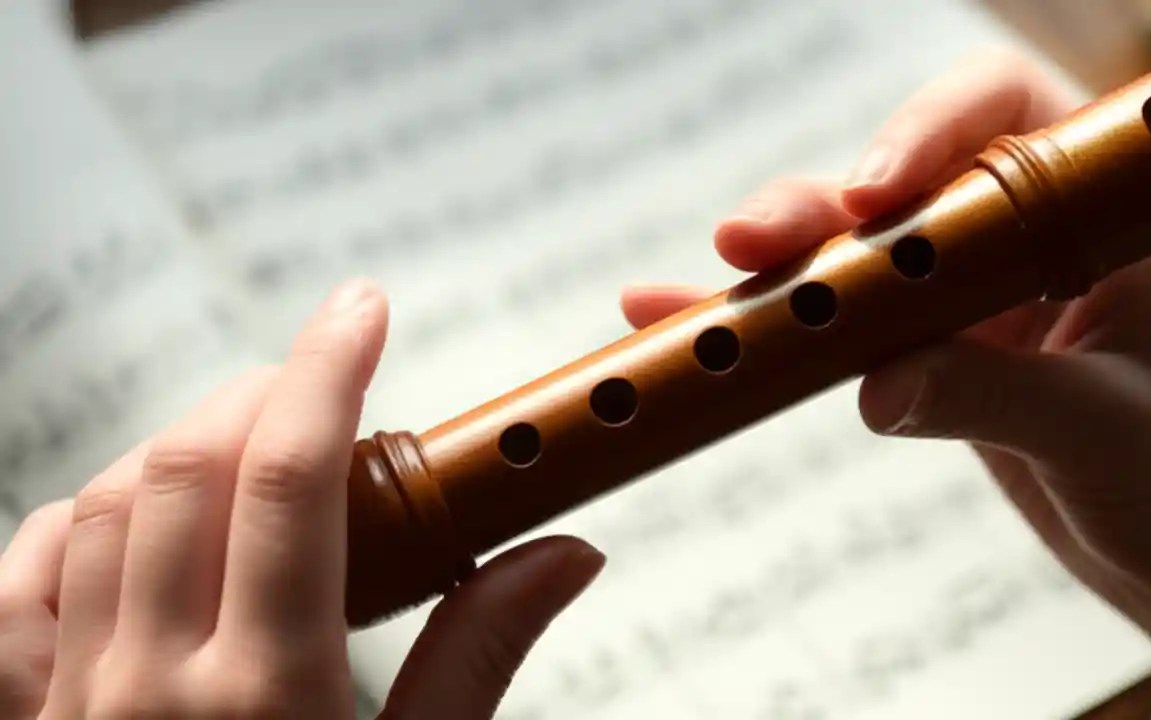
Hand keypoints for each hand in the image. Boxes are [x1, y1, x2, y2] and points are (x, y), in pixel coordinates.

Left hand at [0, 279, 604, 718]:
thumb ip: (480, 657)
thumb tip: (567, 555)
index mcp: (266, 696)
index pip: (288, 481)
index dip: (329, 370)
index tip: (365, 306)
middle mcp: (150, 686)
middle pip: (187, 468)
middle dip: (260, 388)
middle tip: (327, 371)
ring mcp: (69, 704)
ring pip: (100, 505)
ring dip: (181, 444)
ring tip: (254, 440)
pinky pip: (21, 583)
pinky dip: (78, 518)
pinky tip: (134, 512)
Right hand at [623, 51, 1150, 718]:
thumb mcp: (1107, 431)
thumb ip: (996, 395)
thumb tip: (879, 385)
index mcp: (1099, 216)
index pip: (1010, 116)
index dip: (929, 130)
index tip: (870, 196)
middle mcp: (1027, 238)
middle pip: (903, 185)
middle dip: (817, 208)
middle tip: (747, 241)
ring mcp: (973, 297)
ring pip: (855, 256)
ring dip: (775, 268)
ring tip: (685, 289)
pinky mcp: (933, 355)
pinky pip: (843, 331)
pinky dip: (772, 333)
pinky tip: (688, 326)